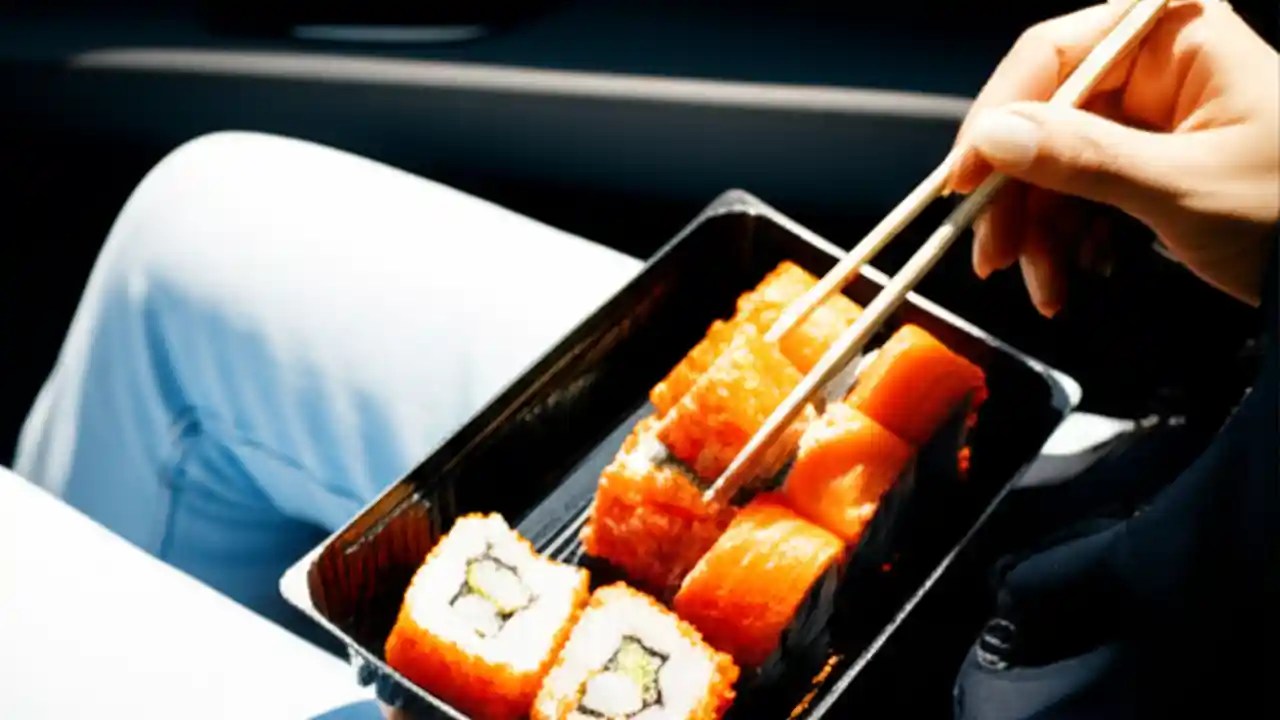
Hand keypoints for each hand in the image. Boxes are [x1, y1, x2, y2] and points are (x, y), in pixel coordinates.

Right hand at [950, 0, 1279, 315]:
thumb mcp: (1182, 189)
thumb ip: (1083, 159)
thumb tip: (990, 138)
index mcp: (1173, 38)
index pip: (1052, 54)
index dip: (996, 116)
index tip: (962, 181)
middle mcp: (1154, 67)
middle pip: (1042, 116)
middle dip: (1015, 195)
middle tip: (992, 256)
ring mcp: (1147, 118)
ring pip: (1051, 164)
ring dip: (1036, 233)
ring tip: (1043, 289)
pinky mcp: (1142, 163)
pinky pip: (1077, 193)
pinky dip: (1065, 241)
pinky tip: (1073, 279)